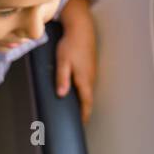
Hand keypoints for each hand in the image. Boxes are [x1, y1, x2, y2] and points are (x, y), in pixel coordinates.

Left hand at [56, 0, 96, 123]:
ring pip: (88, 90)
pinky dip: (84, 91)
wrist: (82, 29)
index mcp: (84, 79)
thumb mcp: (63, 61)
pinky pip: (88, 83)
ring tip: (77, 109)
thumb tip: (62, 94)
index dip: (85, 114)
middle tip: (78, 121)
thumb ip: (62, 78)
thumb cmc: (71, 44)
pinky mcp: (90, 66)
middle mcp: (90, 77)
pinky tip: (77, 92)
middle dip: (84, 110)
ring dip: (84, 101)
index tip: (82, 124)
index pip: (86, 102)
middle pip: (88, 98)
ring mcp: (92, 71)